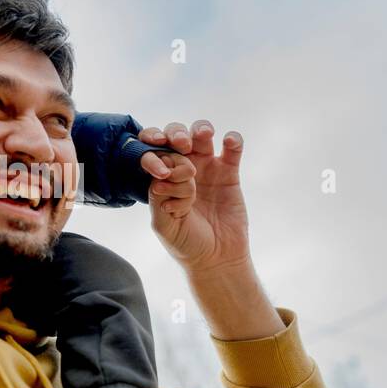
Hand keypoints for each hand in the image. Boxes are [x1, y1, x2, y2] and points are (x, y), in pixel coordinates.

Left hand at [138, 120, 250, 273]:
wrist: (216, 258)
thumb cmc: (185, 243)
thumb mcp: (164, 224)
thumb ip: (158, 198)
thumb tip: (159, 173)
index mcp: (162, 177)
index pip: (154, 151)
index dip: (153, 142)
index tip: (153, 144)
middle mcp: (182, 168)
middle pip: (177, 136)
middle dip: (175, 133)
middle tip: (180, 144)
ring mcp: (207, 168)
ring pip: (202, 136)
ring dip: (200, 128)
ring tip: (202, 135)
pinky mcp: (229, 173)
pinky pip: (233, 149)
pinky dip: (233, 140)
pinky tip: (229, 142)